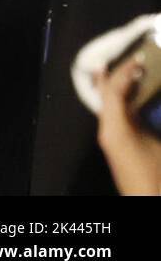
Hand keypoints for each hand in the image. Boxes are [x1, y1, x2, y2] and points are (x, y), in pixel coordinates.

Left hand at [96, 59, 160, 195]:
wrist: (147, 201)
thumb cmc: (156, 176)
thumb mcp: (160, 145)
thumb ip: (157, 117)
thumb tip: (156, 99)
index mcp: (115, 128)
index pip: (113, 91)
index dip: (124, 72)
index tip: (138, 59)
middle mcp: (107, 130)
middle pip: (106, 95)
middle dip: (114, 75)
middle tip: (126, 58)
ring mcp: (109, 138)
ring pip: (108, 104)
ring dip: (116, 87)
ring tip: (126, 70)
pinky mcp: (115, 145)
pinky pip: (114, 115)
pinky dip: (120, 101)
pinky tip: (129, 96)